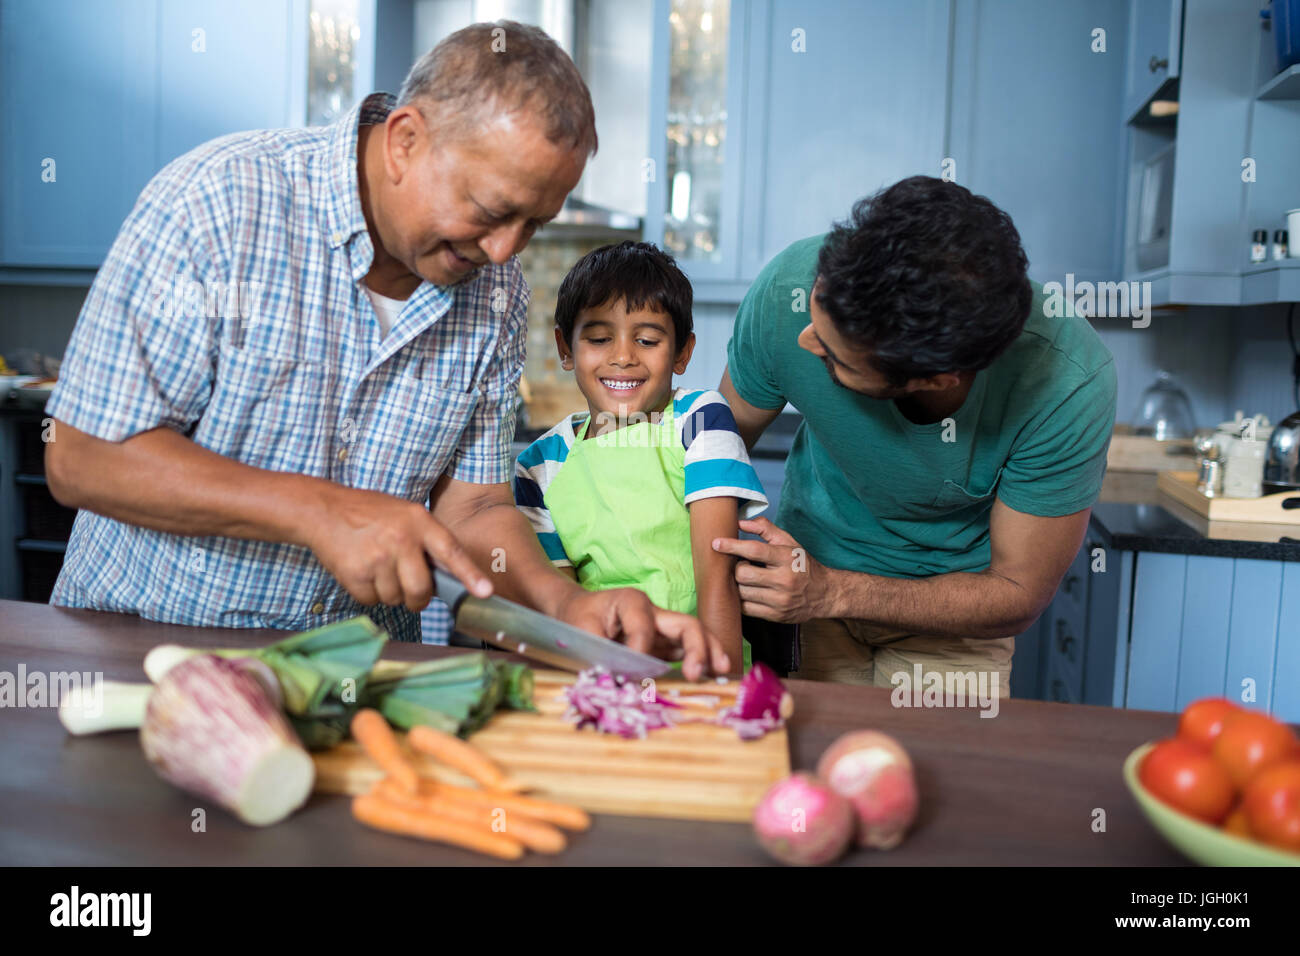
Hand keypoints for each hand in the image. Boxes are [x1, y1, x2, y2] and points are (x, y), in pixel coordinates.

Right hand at [303, 485, 491, 610]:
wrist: (324, 510)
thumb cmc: (370, 513)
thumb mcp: (406, 514)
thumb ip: (427, 540)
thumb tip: (449, 577)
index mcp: (419, 521)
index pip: (451, 551)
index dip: (470, 575)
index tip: (485, 593)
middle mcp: (400, 539)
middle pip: (421, 590)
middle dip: (418, 599)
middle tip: (411, 591)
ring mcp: (377, 558)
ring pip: (396, 599)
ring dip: (390, 593)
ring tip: (378, 567)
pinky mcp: (355, 574)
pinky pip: (372, 601)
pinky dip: (369, 594)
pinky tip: (363, 572)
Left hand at [553, 585, 730, 680]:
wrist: (576, 610)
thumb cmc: (577, 618)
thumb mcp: (579, 631)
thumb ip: (599, 652)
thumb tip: (619, 679)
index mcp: (630, 601)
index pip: (644, 626)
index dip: (640, 650)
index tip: (632, 673)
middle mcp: (653, 611)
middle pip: (686, 623)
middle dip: (697, 647)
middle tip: (697, 674)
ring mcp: (661, 627)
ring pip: (694, 635)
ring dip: (710, 653)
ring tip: (722, 672)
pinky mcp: (662, 642)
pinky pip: (686, 650)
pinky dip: (701, 661)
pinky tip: (711, 676)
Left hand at [711, 516, 833, 622]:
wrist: (825, 593)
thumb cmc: (803, 565)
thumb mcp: (790, 542)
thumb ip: (766, 529)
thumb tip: (741, 523)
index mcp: (787, 558)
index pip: (754, 550)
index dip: (732, 546)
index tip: (716, 543)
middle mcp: (784, 580)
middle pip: (743, 574)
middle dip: (736, 568)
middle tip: (742, 564)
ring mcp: (779, 600)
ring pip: (742, 592)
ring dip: (737, 584)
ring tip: (746, 578)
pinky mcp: (775, 616)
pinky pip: (746, 609)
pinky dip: (741, 599)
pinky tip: (747, 591)